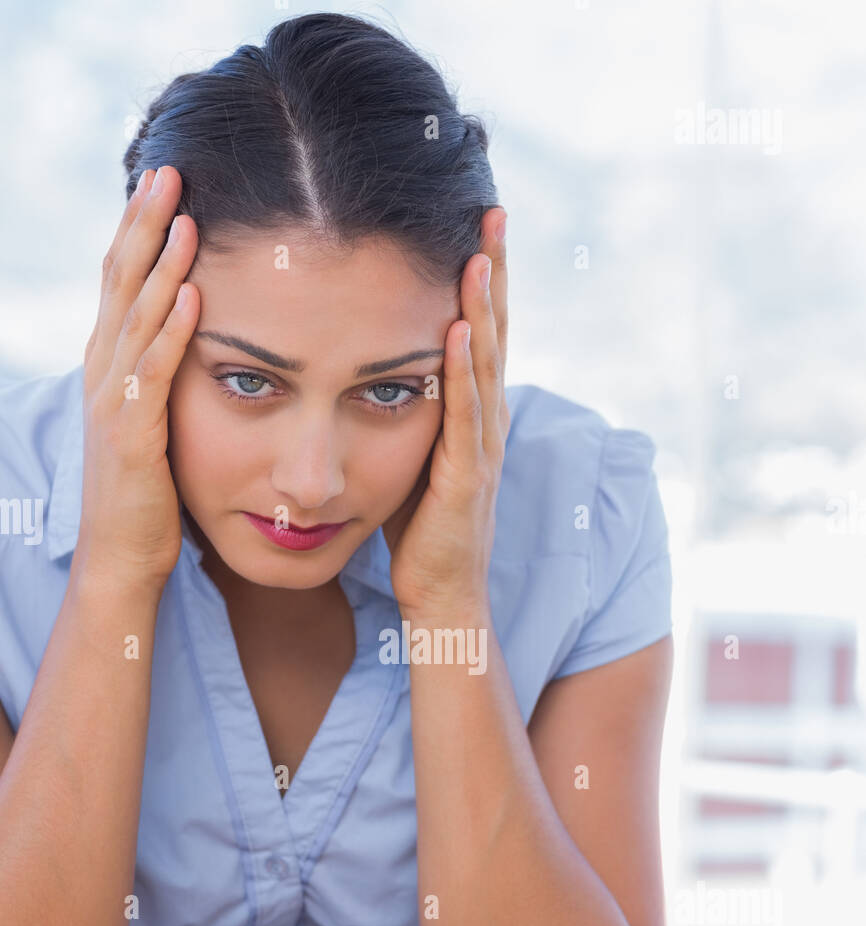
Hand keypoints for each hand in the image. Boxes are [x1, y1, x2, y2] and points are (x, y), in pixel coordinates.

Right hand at [75, 165, 200, 594]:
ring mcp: (114, 401)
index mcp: (110, 363)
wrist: (123, 557)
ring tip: (184, 215)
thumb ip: (164, 374)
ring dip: (161, 264)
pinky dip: (172, 331)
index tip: (163, 181)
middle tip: (168, 170)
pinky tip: (191, 296)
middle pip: (120, 281)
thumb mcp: (155, 418)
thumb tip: (193, 333)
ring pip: (136, 317)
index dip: (139, 229)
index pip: (120, 280)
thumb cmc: (149, 491)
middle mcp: (104, 372)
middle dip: (144, 224)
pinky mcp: (134, 435)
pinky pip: (154, 373)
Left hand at [382, 207, 509, 619]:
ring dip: (483, 306)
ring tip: (479, 252)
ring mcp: (481, 448)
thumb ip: (408, 410)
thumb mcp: (412, 453)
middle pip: (493, 331)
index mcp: (473, 412)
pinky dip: (462, 370)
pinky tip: (457, 331)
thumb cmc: (422, 528)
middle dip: (493, 270)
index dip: (482, 277)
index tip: (476, 222)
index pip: (479, 330)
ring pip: (484, 364)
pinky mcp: (464, 477)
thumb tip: (378, 366)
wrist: (443, 593)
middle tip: (492, 209)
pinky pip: (464, 415)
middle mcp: (487, 420)